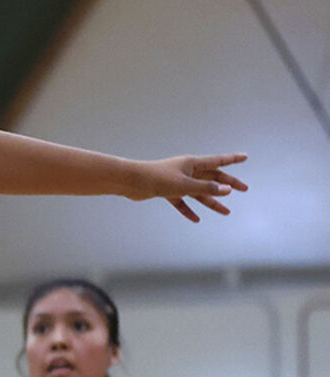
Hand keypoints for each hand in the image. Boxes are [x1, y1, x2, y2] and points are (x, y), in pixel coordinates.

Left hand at [127, 153, 247, 221]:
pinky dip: (188, 209)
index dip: (232, 159)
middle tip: (244, 189)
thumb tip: (228, 189)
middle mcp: (186, 170)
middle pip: (212, 177)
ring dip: (212, 201)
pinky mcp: (166, 190)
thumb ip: (207, 188)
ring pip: (199, 192)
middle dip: (228, 183)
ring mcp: (176, 181)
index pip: (217, 161)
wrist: (129, 181)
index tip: (245, 157)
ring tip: (226, 212)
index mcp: (192, 163)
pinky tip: (195, 219)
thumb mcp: (185, 185)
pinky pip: (181, 201)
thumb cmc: (156, 179)